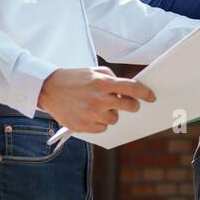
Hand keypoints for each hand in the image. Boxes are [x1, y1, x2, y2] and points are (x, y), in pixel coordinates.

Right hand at [37, 66, 154, 133]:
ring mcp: (90, 114)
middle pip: (128, 107)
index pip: (132, 88)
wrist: (48, 88)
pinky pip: (102, 128)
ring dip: (111, 114)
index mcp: (103, 83)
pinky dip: (99, 122)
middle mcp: (98, 99)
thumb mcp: (94, 71)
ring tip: (98, 106)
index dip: (145, 93)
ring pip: (114, 119)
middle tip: (128, 104)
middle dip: (132, 106)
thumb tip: (127, 90)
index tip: (151, 97)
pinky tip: (90, 114)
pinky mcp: (82, 126)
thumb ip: (112, 79)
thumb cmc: (74, 78)